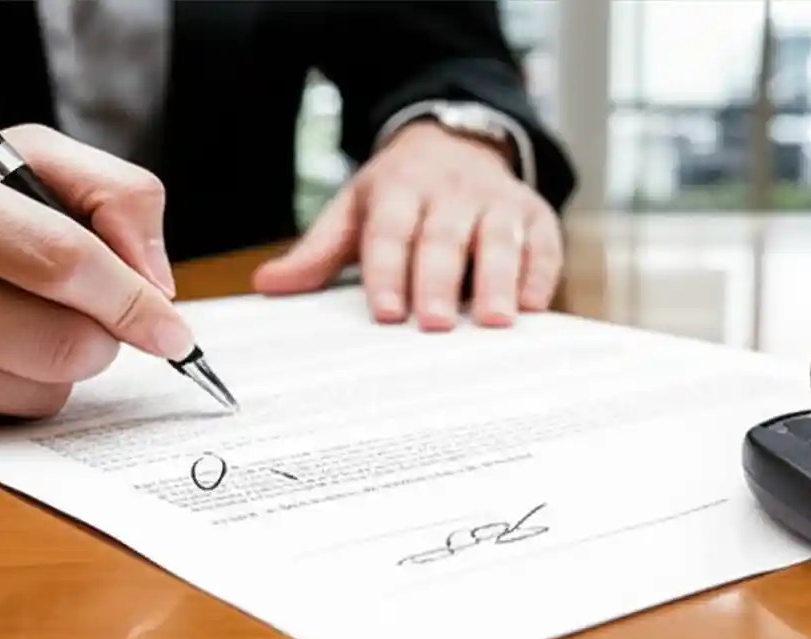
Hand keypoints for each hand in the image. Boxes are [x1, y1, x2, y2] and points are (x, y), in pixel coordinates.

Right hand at [0, 124, 190, 434]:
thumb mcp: (37, 161)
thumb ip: (116, 198)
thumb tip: (156, 286)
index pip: (58, 259)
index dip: (130, 300)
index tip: (171, 332)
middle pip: (49, 342)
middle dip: (101, 342)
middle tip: (97, 325)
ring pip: (25, 393)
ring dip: (56, 374)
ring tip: (24, 323)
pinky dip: (7, 396)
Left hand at [253, 120, 562, 329]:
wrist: (458, 140)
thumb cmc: (400, 193)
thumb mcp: (356, 209)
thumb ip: (318, 252)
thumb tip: (268, 286)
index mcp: (398, 190)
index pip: (390, 233)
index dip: (388, 272)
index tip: (387, 314)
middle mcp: (450, 192)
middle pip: (444, 237)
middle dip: (439, 281)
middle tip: (436, 325)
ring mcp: (497, 201)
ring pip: (498, 238)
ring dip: (498, 279)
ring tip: (495, 322)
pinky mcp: (535, 214)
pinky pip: (543, 244)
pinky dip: (541, 275)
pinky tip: (536, 308)